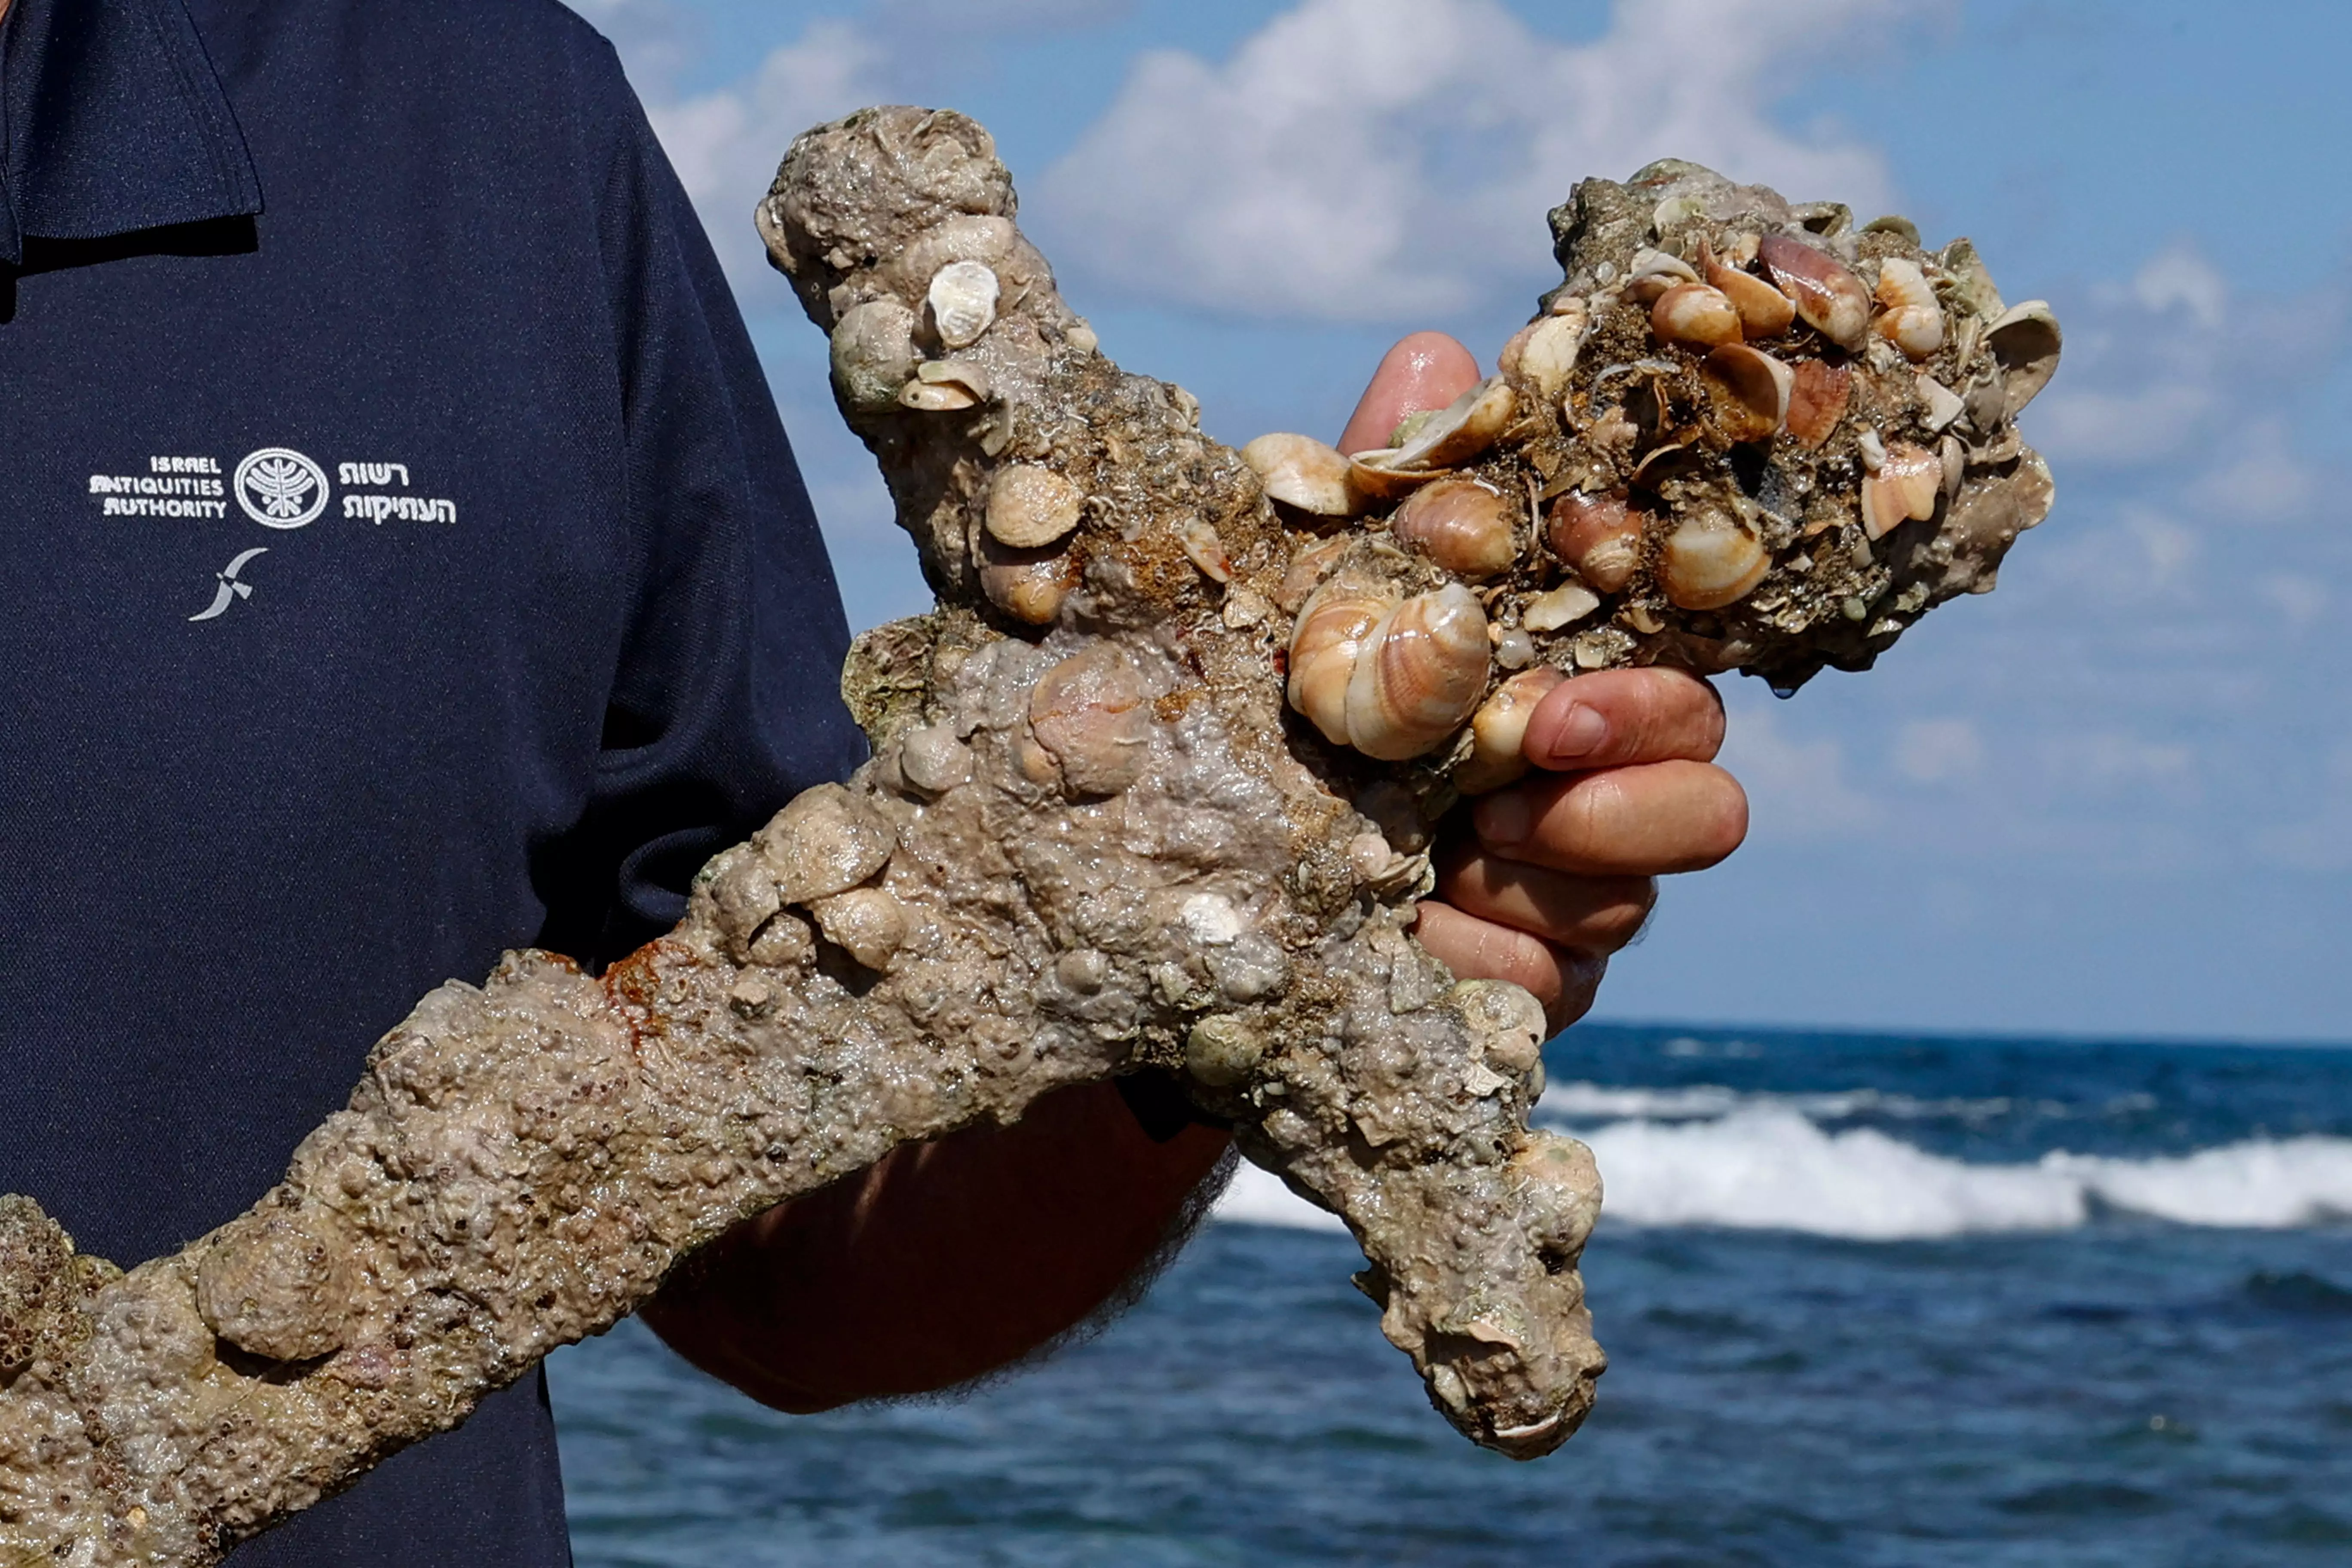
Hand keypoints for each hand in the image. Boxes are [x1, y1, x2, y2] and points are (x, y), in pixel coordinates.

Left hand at [1339, 334, 1749, 1031]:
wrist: (1201, 882)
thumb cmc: (1295, 717)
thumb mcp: (1330, 604)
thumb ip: (1394, 499)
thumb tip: (1436, 351)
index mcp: (1572, 703)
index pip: (1683, 700)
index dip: (1650, 705)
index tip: (1555, 709)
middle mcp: (1592, 804)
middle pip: (1705, 811)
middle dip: (1621, 804)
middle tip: (1512, 793)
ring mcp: (1568, 909)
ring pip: (1625, 910)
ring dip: (1536, 884)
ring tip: (1444, 859)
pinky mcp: (1524, 996)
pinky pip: (1546, 990)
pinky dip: (1480, 958)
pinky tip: (1411, 937)